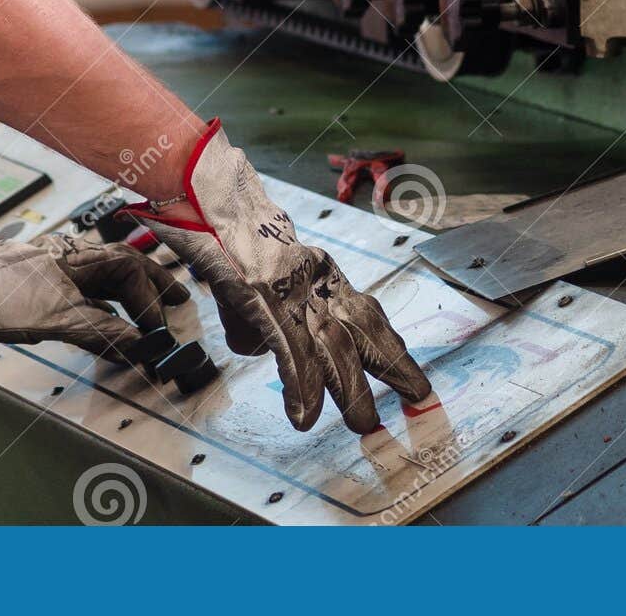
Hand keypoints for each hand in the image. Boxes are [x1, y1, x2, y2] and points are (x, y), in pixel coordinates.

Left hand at [0, 213, 188, 367]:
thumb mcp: (52, 319)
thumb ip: (99, 331)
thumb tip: (137, 345)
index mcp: (75, 259)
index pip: (126, 274)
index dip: (146, 303)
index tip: (156, 332)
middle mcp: (67, 259)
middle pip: (122, 264)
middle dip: (152, 283)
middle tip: (181, 300)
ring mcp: (52, 269)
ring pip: (104, 273)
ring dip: (132, 289)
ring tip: (155, 307)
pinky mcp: (39, 283)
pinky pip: (86, 286)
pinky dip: (107, 300)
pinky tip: (111, 317)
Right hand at [125, 123, 432, 432]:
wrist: (210, 201)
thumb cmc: (235, 244)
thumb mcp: (263, 282)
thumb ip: (270, 319)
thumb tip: (263, 350)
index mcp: (321, 274)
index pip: (367, 314)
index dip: (391, 348)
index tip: (412, 380)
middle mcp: (314, 280)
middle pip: (360, 330)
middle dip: (390, 368)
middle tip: (415, 401)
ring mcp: (290, 288)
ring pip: (331, 342)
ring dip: (349, 387)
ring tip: (363, 424)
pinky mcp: (262, 296)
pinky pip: (287, 347)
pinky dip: (299, 385)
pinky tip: (305, 414)